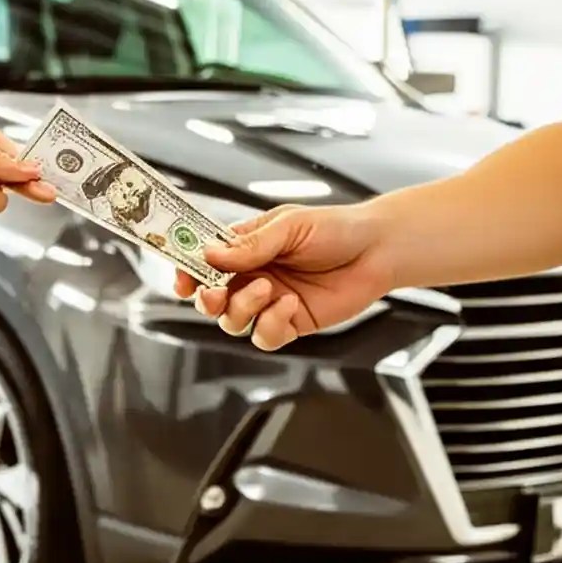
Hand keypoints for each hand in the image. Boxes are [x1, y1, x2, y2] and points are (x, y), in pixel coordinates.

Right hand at [174, 205, 394, 350]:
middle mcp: (251, 275)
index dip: (187, 271)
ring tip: (268, 289)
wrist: (378, 250)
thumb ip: (250, 244)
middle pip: (209, 298)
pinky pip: (264, 336)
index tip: (183, 277)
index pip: (202, 261)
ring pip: (232, 321)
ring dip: (242, 308)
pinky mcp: (290, 323)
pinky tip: (290, 305)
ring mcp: (269, 302)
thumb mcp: (290, 226)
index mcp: (243, 247)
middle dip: (206, 299)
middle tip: (216, 293)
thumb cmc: (335, 228)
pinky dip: (271, 324)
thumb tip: (210, 254)